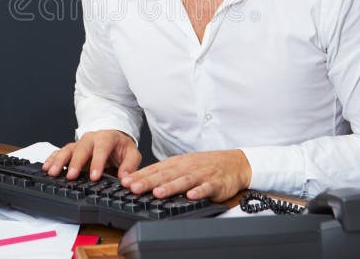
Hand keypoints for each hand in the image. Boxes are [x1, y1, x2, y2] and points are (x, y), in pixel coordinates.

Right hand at [42, 130, 140, 180]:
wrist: (113, 138)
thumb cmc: (121, 147)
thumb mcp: (132, 154)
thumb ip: (130, 165)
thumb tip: (125, 178)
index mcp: (107, 137)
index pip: (102, 148)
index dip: (98, 162)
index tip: (95, 176)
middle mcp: (91, 138)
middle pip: (82, 148)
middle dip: (75, 163)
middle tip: (71, 176)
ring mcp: (79, 143)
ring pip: (68, 149)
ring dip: (59, 161)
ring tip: (52, 173)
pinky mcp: (72, 149)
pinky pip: (60, 152)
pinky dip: (52, 159)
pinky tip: (46, 167)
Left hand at [120, 150, 250, 201]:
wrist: (234, 162)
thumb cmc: (205, 165)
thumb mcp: (184, 165)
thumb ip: (165, 173)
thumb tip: (142, 181)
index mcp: (178, 163)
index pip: (155, 169)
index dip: (140, 176)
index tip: (126, 182)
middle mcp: (187, 167)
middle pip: (165, 175)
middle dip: (149, 182)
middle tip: (134, 188)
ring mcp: (201, 175)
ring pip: (184, 181)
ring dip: (170, 187)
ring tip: (158, 193)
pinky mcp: (215, 183)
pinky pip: (206, 188)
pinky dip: (199, 192)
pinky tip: (191, 196)